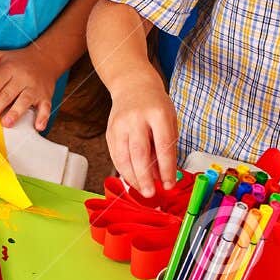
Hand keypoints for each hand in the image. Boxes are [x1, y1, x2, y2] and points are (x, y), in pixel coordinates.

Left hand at [0, 43, 64, 130]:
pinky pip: (46, 107)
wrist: (46, 57)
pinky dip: (43, 117)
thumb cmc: (18, 61)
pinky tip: (38, 127)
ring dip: (16, 112)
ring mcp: (35, 87)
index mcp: (9, 69)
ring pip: (25, 100)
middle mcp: (22, 78)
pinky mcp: (46, 95)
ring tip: (6, 123)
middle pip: (8, 94)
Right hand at [105, 73, 179, 196]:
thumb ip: (166, 147)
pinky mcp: (110, 131)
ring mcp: (120, 125)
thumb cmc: (155, 105)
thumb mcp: (169, 120)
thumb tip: (162, 175)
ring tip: (142, 190)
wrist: (132, 85)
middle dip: (145, 177)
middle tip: (151, 193)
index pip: (163, 146)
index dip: (166, 168)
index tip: (170, 184)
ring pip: (123, 157)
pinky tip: (132, 179)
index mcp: (157, 114)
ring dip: (132, 177)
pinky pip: (115, 156)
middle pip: (139, 153)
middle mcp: (136, 119)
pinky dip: (123, 170)